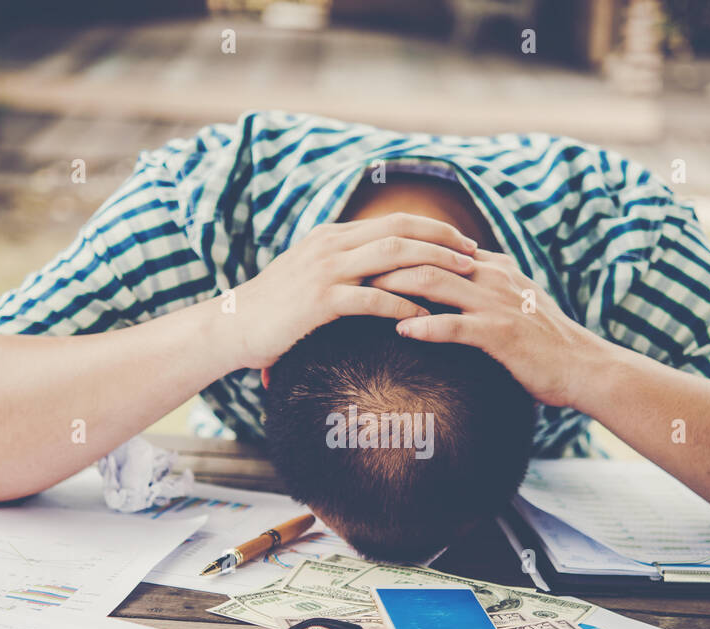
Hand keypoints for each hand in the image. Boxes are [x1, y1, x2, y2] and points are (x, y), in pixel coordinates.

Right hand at [220, 213, 478, 369]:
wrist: (233, 326)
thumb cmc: (275, 310)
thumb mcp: (311, 276)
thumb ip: (343, 268)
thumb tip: (378, 273)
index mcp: (333, 235)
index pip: (394, 221)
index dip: (434, 230)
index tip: (464, 243)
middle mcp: (331, 244)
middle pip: (401, 230)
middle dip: (444, 241)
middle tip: (476, 256)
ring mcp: (325, 270)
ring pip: (393, 257)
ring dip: (434, 266)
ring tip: (463, 279)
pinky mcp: (320, 300)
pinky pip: (373, 299)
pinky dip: (404, 307)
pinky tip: (426, 319)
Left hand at [373, 248, 601, 406]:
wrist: (584, 367)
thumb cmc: (544, 344)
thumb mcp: (512, 306)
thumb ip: (481, 293)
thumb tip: (446, 291)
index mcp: (492, 267)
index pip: (435, 246)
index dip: (397, 249)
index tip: (362, 257)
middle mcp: (492, 277)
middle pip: (426, 256)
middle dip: (383, 261)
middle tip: (348, 271)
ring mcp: (496, 303)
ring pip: (434, 282)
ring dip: (393, 286)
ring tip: (361, 295)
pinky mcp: (500, 333)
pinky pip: (454, 325)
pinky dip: (424, 325)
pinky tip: (399, 331)